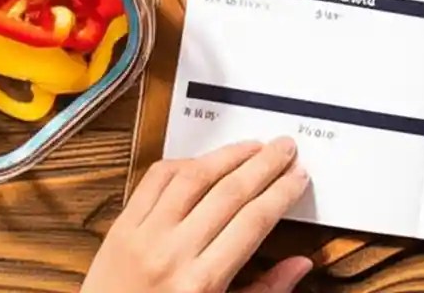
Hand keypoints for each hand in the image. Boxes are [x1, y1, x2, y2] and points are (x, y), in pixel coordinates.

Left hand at [82, 138, 312, 292]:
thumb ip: (264, 291)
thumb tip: (302, 264)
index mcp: (202, 284)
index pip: (253, 222)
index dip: (281, 193)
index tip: (298, 176)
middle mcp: (173, 254)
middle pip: (229, 193)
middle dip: (263, 165)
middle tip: (285, 147)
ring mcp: (143, 236)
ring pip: (193, 177)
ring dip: (228, 155)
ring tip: (253, 146)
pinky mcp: (121, 227)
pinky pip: (155, 180)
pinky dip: (184, 163)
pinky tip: (205, 160)